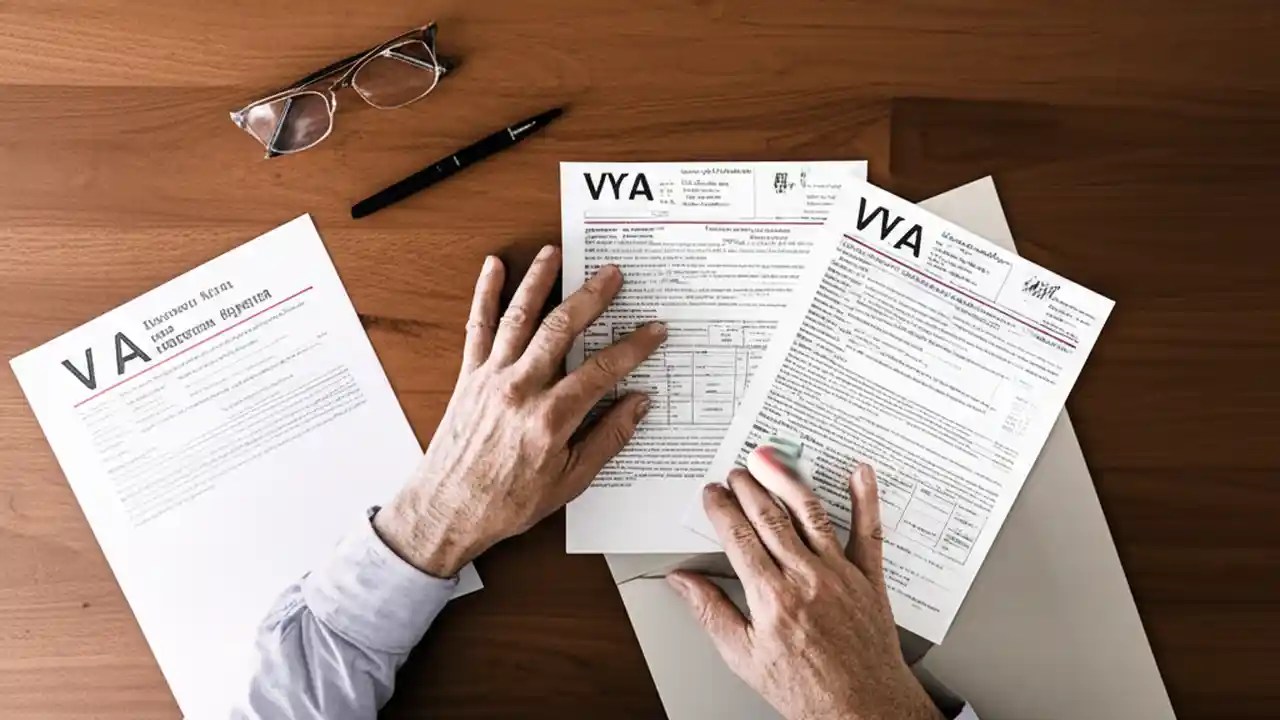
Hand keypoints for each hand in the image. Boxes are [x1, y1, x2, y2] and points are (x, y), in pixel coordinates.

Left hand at [374, 246, 665, 576]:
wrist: (448, 510)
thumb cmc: (508, 502)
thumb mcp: (570, 481)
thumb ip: (607, 438)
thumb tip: (637, 404)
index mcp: (551, 418)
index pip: (603, 370)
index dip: (633, 347)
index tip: (653, 331)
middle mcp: (520, 389)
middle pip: (562, 329)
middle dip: (591, 297)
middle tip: (612, 274)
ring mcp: (491, 378)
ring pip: (519, 317)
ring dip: (539, 281)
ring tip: (556, 253)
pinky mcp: (469, 377)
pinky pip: (478, 327)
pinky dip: (484, 294)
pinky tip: (494, 268)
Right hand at [668, 447, 940, 719]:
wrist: (862, 708)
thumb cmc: (805, 690)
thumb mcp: (743, 657)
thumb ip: (711, 612)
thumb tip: (684, 583)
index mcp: (771, 597)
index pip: (738, 537)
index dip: (722, 509)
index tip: (712, 494)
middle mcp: (806, 578)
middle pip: (770, 517)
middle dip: (749, 488)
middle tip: (737, 472)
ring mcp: (840, 574)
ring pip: (811, 513)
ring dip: (788, 481)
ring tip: (772, 461)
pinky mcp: (869, 578)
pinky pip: (868, 531)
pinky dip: (866, 498)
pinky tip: (860, 473)